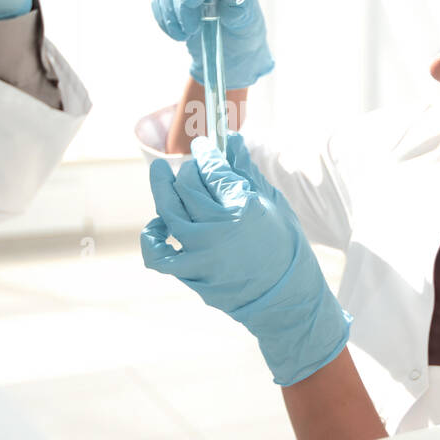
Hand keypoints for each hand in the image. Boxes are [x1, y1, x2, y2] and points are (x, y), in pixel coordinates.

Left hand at [140, 133, 350, 384]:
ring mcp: (201, 255)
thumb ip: (246, 172)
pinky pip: (159, 256)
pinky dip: (151, 239)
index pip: (213, 170)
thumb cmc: (285, 248)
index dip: (206, 153)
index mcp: (242, 208)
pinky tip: (157, 225)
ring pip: (168, 212)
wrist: (287, 299)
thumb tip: (233, 140)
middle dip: (187, 169)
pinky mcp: (192, 276)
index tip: (203, 146)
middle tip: (190, 163)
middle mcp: (217, 230)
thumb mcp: (272, 204)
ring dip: (162, 189)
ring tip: (161, 176)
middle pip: (187, 186)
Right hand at [151, 0, 273, 88]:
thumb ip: (241, 11)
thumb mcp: (248, 25)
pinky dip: (165, 17)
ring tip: (186, 35)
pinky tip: (178, 33)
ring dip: (172, 13)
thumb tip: (236, 0)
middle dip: (183, 4)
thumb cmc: (243, 30)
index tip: (190, 2)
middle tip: (192, 30)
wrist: (231, 46)